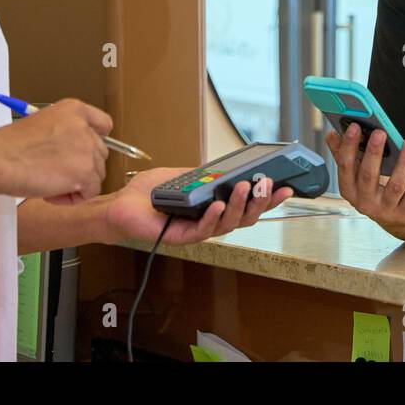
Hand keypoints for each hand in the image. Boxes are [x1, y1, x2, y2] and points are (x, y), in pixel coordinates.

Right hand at [0, 98, 109, 201]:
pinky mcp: (85, 172)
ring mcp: (87, 149)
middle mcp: (85, 127)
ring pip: (97, 174)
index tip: (82, 153)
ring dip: (77, 184)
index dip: (94, 141)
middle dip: (83, 167)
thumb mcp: (43, 123)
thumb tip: (73, 149)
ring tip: (49, 184)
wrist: (0, 158)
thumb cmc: (11, 144)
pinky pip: (91, 191)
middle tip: (57, 174)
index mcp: (74, 110)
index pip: (104, 125)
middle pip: (100, 154)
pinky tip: (51, 194)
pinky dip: (73, 198)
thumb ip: (65, 132)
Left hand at [105, 167, 292, 244]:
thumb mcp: (183, 175)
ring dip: (240, 206)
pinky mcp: (180, 237)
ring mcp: (196, 230)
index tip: (284, 185)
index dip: (266, 198)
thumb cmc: (148, 194)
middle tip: (271, 186)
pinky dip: (212, 217)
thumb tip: (229, 168)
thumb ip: (205, 174)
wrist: (120, 206)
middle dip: (261, 203)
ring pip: (227, 225)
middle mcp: (208, 221)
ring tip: (246, 188)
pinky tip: (218, 205)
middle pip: (244, 218)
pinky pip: (201, 231)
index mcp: (213, 207)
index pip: (246, 205)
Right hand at [327, 124, 404, 233]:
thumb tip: (332, 134)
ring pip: (395, 185)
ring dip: (403, 161)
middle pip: (368, 176)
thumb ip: (343, 154)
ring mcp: (385, 210)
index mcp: (349, 189)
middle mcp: (364, 203)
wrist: (395, 217)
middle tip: (380, 132)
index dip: (349, 146)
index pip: (345, 166)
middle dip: (374, 153)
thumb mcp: (356, 175)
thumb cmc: (373, 189)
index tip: (355, 126)